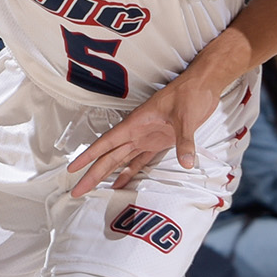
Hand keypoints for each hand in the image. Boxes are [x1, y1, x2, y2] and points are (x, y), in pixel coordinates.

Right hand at [67, 71, 221, 196]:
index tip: (73, 168)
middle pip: (109, 157)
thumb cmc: (190, 93)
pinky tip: (121, 184)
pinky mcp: (159, 142)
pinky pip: (140, 161)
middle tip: (78, 190)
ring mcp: (147, 138)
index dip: (88, 156)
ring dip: (108, 175)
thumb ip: (184, 141)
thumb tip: (187, 162)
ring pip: (121, 160)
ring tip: (94, 191)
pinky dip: (130, 173)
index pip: (105, 143)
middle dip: (93, 174)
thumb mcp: (186, 116)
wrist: (203, 85)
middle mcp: (137, 132)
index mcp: (135, 124)